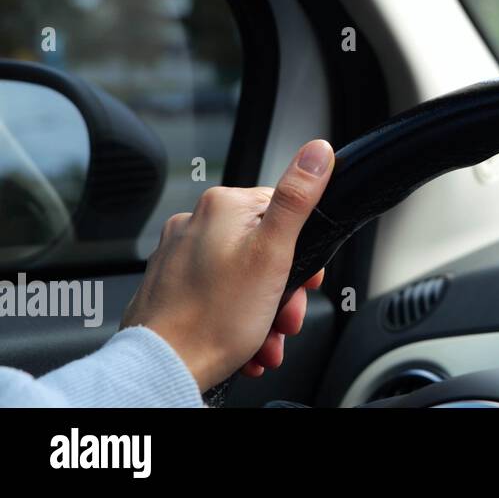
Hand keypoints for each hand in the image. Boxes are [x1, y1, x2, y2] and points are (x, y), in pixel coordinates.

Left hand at [122, 140, 334, 390]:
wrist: (163, 366)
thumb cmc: (214, 317)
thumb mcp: (273, 254)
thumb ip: (297, 198)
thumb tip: (317, 151)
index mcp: (223, 206)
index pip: (284, 211)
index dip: (302, 251)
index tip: (305, 281)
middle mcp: (195, 222)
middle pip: (263, 248)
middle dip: (282, 289)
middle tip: (285, 317)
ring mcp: (178, 253)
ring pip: (242, 275)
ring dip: (263, 309)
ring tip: (263, 337)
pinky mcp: (169, 283)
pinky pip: (217, 293)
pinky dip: (235, 316)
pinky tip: (243, 339)